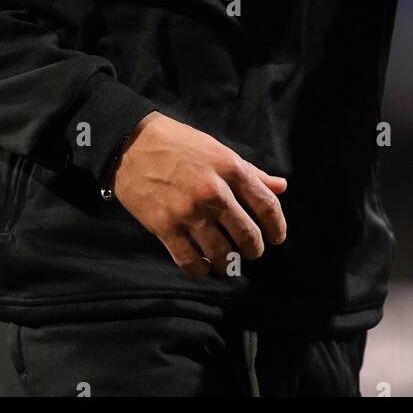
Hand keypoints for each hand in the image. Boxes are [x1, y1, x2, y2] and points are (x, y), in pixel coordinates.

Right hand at [111, 112, 288, 279]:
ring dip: (229, 263)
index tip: (277, 237)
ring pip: (222, 253)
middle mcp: (213, 192)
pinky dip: (201, 269)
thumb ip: (251, 172)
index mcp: (230, 167)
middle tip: (252, 252)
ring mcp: (188, 211)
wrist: (131, 142)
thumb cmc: (178, 142)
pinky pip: (190, 261)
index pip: (266, 204)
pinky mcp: (164, 227)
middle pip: (247, 235)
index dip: (277, 226)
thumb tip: (281, 187)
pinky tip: (204, 265)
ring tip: (228, 261)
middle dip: (254, 249)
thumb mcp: (217, 150)